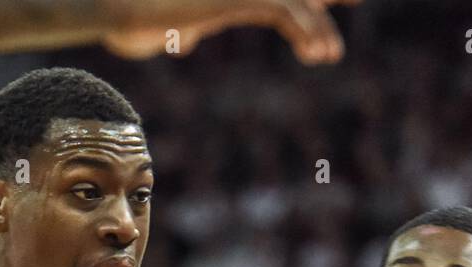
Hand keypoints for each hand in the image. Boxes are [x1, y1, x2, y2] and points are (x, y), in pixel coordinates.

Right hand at [103, 0, 358, 65]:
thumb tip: (182, 41)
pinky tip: (315, 52)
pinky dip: (303, 29)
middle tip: (357, 1)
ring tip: (329, 55)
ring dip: (314, 27)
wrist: (115, 6)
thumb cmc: (129, 17)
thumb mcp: (160, 28)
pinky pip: (281, 10)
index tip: (322, 18)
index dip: (302, 7)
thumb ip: (180, 29)